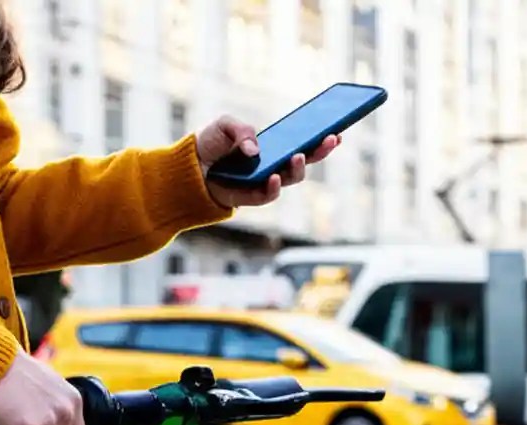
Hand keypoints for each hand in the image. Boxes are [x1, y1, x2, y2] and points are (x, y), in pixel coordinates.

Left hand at [196, 115, 340, 208]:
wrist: (188, 166)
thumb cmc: (211, 143)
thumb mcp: (225, 124)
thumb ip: (241, 130)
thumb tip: (255, 150)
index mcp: (276, 146)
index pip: (305, 141)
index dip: (322, 136)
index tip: (338, 128)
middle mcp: (276, 165)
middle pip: (307, 159)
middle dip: (322, 149)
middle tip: (331, 137)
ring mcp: (267, 181)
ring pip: (292, 177)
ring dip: (299, 167)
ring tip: (299, 154)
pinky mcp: (253, 197)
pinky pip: (269, 194)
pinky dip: (274, 186)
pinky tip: (274, 175)